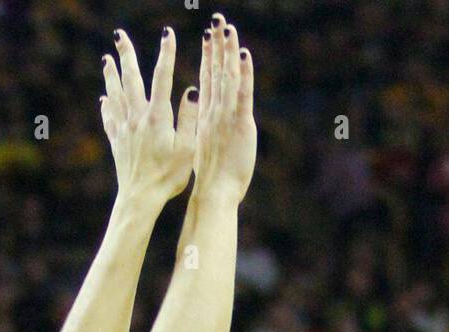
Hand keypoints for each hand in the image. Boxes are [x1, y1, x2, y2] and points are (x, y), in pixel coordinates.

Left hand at [101, 28, 197, 210]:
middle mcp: (137, 118)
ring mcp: (124, 129)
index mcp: (157, 117)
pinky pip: (109, 119)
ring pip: (115, 95)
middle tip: (120, 35)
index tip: (167, 34)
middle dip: (126, 55)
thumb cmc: (168, 177)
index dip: (166, 53)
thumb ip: (189, 119)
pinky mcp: (117, 142)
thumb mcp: (186, 149)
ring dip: (111, 75)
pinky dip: (107, 107)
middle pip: (130, 79)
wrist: (140, 198)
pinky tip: (104, 100)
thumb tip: (191, 90)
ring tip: (106, 58)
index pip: (162, 77)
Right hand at [193, 14, 255, 201]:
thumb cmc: (210, 181)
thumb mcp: (203, 151)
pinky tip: (244, 54)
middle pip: (215, 71)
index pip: (207, 79)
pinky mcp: (240, 124)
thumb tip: (209, 129)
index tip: (207, 37)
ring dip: (228, 50)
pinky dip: (244, 73)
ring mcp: (226, 116)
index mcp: (205, 117)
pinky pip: (243, 93)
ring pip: (228, 76)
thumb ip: (207, 133)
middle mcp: (214, 111)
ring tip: (227, 28)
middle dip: (216, 45)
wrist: (214, 193)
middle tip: (217, 21)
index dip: (207, 57)